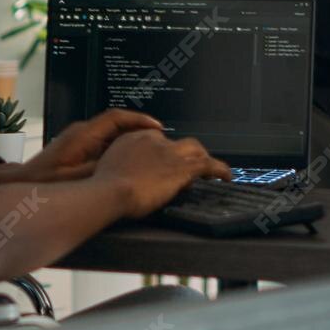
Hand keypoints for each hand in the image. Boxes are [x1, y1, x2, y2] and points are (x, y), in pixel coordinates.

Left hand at [10, 108, 163, 183]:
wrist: (25, 183)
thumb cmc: (47, 182)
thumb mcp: (78, 178)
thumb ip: (102, 168)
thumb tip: (125, 161)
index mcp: (83, 134)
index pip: (116, 117)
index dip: (139, 119)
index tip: (156, 126)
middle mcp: (82, 132)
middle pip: (116, 122)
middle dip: (138, 128)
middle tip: (159, 137)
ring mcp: (79, 138)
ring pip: (110, 132)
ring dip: (129, 137)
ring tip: (149, 146)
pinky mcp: (77, 147)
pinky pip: (103, 140)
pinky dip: (118, 145)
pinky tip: (128, 158)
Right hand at [95, 129, 231, 217]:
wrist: (110, 190)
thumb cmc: (103, 186)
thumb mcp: (106, 170)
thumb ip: (119, 168)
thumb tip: (127, 176)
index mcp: (133, 138)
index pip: (155, 139)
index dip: (163, 151)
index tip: (164, 161)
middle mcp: (153, 141)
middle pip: (176, 142)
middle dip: (184, 152)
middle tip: (187, 165)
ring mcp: (170, 153)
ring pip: (195, 149)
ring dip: (204, 158)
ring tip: (211, 170)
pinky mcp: (182, 167)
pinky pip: (209, 164)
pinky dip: (220, 169)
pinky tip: (226, 176)